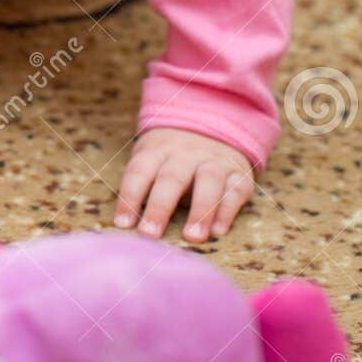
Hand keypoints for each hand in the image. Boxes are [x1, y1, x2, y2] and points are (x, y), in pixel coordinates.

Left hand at [114, 128, 253, 242]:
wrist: (213, 124)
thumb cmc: (171, 156)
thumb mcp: (152, 157)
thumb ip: (142, 185)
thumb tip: (125, 225)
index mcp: (157, 149)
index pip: (139, 171)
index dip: (129, 197)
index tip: (122, 225)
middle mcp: (186, 153)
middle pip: (172, 178)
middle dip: (160, 207)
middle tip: (149, 234)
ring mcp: (214, 161)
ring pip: (209, 181)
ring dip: (200, 210)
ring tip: (192, 237)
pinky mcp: (239, 173)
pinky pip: (235, 190)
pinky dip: (227, 210)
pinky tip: (219, 231)